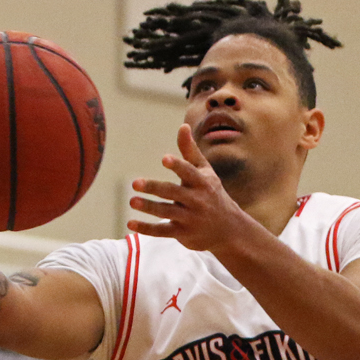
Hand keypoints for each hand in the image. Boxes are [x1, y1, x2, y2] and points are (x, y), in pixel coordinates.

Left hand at [126, 125, 253, 250]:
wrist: (228, 229)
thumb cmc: (211, 193)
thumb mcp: (205, 172)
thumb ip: (190, 151)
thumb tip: (183, 126)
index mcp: (202, 182)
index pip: (189, 172)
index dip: (177, 165)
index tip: (165, 159)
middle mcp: (197, 200)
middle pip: (173, 193)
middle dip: (155, 188)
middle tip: (135, 183)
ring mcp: (190, 218)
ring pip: (166, 212)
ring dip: (149, 207)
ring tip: (132, 201)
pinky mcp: (183, 233)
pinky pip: (163, 231)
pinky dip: (146, 229)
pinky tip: (130, 223)